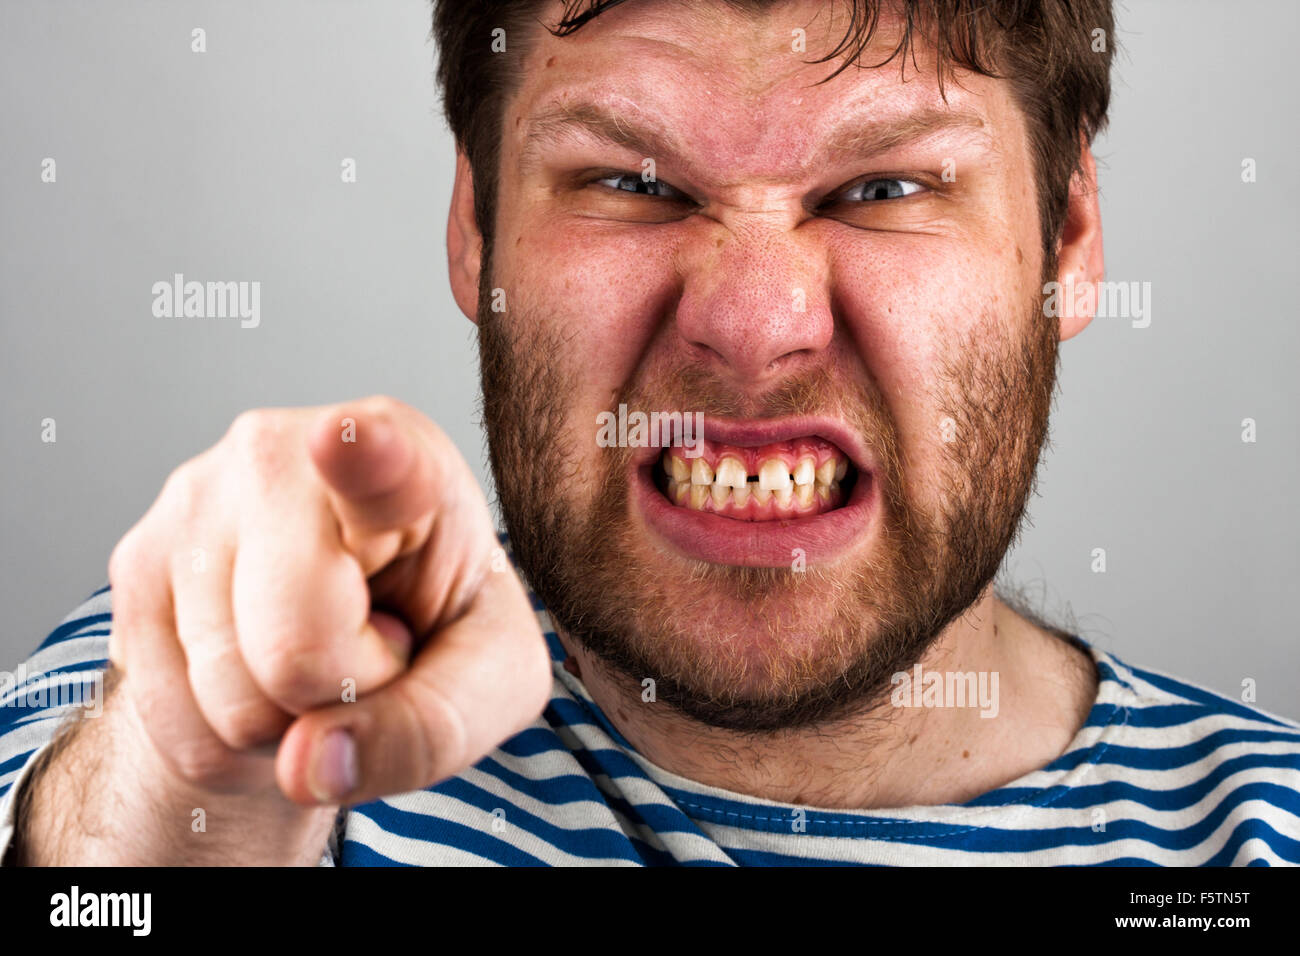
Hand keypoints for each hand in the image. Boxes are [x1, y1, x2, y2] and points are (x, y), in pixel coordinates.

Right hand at [106, 395, 551, 806]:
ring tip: (320, 655)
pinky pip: (172, 721)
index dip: (365, 456)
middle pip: (295, 652)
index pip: (379, 458)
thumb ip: (435, 722)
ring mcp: (194, 504)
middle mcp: (281, 458)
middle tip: (375, 644)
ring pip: (228, 701)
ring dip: (285, 723)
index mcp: (407, 461)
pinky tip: (263, 676)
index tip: (350, 440)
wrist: (349, 620)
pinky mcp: (134, 561)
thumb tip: (308, 764)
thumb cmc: (438, 622)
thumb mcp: (493, 675)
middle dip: (342, 694)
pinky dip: (229, 741)